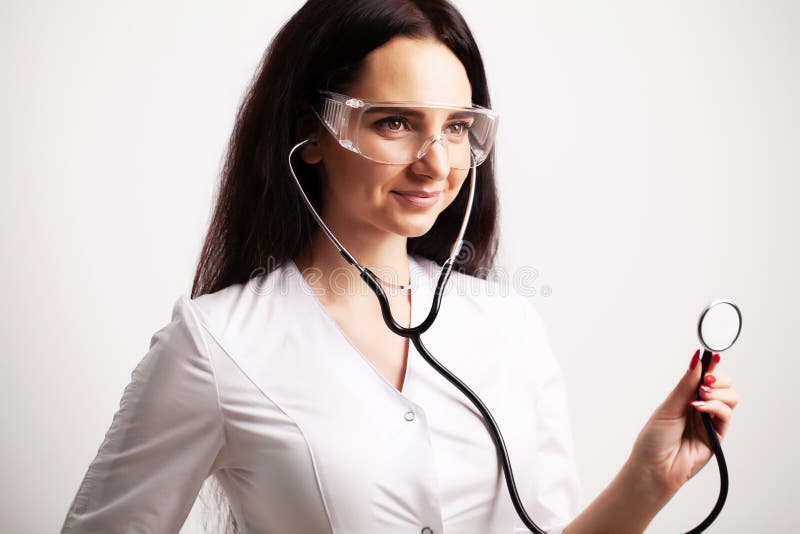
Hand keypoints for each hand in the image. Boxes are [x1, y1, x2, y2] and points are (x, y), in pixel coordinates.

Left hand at [627, 349, 738, 495]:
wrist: (654, 467)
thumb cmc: (654, 439)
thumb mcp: (668, 406)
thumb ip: (686, 384)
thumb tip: (696, 359)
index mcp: (686, 397)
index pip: (705, 376)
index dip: (711, 365)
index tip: (713, 355)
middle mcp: (700, 407)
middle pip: (724, 385)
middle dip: (719, 378)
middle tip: (706, 381)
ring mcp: (710, 421)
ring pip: (730, 398)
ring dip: (718, 392)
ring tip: (701, 395)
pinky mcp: (717, 435)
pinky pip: (725, 415)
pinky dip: (716, 407)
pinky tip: (700, 407)